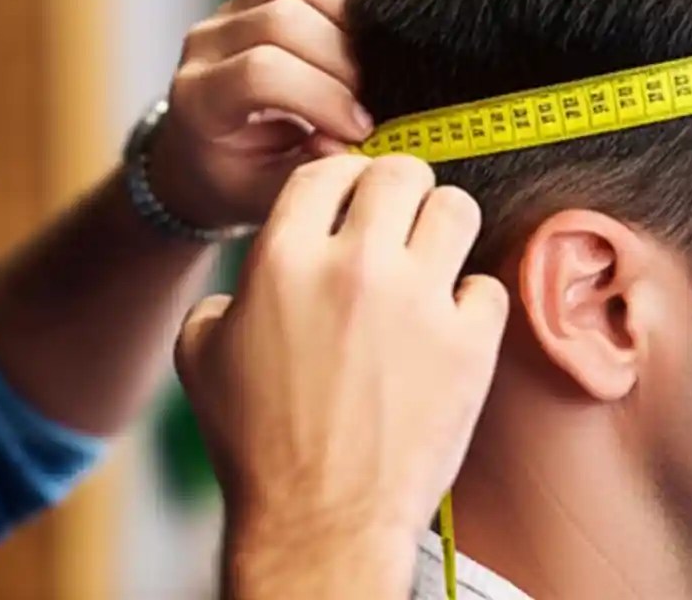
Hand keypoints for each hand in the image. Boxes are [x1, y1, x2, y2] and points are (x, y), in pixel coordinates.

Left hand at [149, 0, 372, 228]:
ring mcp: (230, 8)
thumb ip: (310, 175)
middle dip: (343, 60)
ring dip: (344, 10)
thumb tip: (353, 142)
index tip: (360, 130)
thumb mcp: (270, 198)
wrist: (200, 159)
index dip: (324, 97)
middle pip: (283, 17)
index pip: (263, 71)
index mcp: (200, 100)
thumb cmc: (239, 181)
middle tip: (371, 99)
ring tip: (368, 55)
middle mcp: (207, 43)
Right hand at [174, 154, 508, 591]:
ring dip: (443, 229)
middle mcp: (355, 267)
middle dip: (400, 190)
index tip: (355, 197)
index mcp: (283, 260)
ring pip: (455, 208)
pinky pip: (487, 285)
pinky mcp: (470, 343)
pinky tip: (449, 327)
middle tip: (400, 220)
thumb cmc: (258, 445)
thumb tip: (251, 282)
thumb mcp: (203, 357)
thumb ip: (227, 296)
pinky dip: (472, 303)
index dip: (345, 179)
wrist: (320, 521)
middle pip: (402, 172)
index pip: (329, 171)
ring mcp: (419, 302)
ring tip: (432, 259)